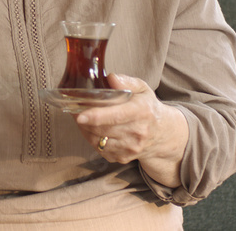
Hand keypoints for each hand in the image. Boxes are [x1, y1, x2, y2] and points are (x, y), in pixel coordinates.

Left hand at [73, 73, 187, 186]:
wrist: (161, 134)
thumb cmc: (147, 107)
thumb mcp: (143, 89)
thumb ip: (127, 82)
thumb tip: (111, 77)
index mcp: (141, 112)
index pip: (116, 116)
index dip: (96, 116)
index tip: (80, 115)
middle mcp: (137, 133)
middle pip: (102, 129)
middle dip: (84, 120)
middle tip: (74, 109)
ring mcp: (130, 148)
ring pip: (98, 140)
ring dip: (85, 130)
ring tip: (81, 118)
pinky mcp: (123, 158)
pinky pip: (99, 149)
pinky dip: (91, 139)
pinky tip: (91, 129)